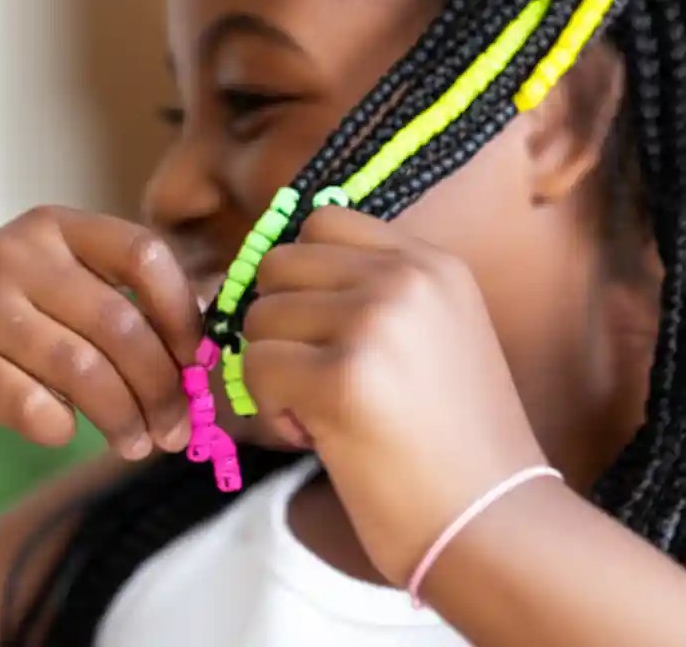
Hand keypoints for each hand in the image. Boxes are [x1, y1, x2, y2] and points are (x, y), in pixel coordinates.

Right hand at [0, 206, 201, 462]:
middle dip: (161, 387)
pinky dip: (61, 429)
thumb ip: (125, 311)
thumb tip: (210, 357)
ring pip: (83, 369)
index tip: (199, 367)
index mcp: (53, 227)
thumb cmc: (9, 343)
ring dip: (123, 418)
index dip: (183, 314)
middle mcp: (13, 251)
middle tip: (176, 431)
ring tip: (135, 445)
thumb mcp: (62, 303)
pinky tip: (62, 433)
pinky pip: (34, 406)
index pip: (143, 254)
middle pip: (120, 322)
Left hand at [242, 207, 546, 584]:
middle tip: (317, 380)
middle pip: (278, 266)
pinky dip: (268, 410)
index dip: (298, 277)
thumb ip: (369, 297)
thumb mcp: (435, 338)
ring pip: (258, 320)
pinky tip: (318, 437)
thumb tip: (268, 282)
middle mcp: (406, 279)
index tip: (316, 331)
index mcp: (433, 264)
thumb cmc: (454, 447)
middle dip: (278, 326)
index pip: (321, 223)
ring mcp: (375, 323)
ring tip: (327, 414)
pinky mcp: (342, 377)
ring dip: (272, 373)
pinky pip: (252, 369)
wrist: (496, 526)